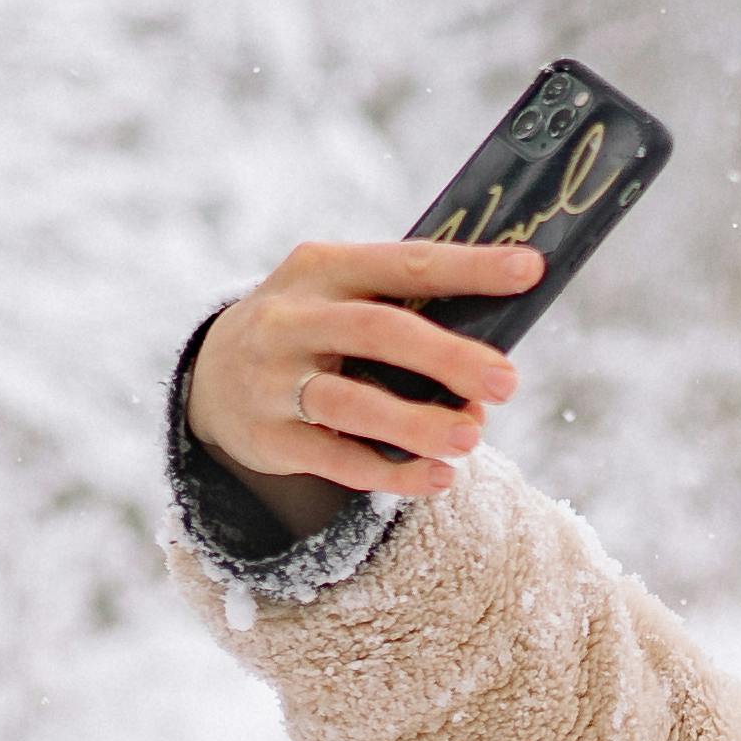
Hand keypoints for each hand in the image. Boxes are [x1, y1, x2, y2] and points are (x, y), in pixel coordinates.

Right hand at [180, 240, 541, 526]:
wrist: (211, 376)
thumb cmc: (312, 330)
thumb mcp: (337, 295)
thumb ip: (402, 308)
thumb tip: (495, 347)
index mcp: (322, 267)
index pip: (404, 262)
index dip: (467, 267)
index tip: (528, 271)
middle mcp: (290, 318)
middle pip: (377, 332)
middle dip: (448, 356)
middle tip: (508, 382)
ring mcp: (273, 380)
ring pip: (352, 402)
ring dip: (418, 423)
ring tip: (472, 437)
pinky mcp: (270, 438)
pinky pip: (337, 460)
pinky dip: (392, 472)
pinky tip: (438, 478)